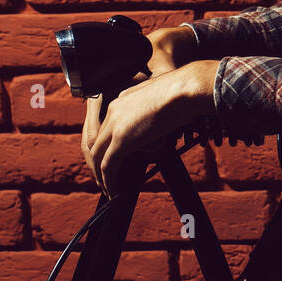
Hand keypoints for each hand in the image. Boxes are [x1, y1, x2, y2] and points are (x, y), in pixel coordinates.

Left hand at [84, 59, 219, 197]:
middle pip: (96, 141)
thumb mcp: (163, 103)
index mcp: (123, 99)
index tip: (112, 158)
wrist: (186, 89)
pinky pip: (108, 165)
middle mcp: (114, 110)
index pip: (107, 127)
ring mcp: (116, 124)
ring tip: (109, 189)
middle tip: (105, 178)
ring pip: (98, 155)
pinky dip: (109, 180)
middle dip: (98, 162)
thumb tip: (157, 134)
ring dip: (101, 175)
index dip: (107, 146)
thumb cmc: (183, 93)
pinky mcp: (122, 139)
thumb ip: (153, 118)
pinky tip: (114, 191)